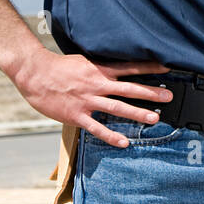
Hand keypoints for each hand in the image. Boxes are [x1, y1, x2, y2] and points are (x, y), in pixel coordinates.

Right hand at [11, 50, 173, 146]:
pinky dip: (111, 136)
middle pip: (129, 89)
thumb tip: (118, 69)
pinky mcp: (76, 115)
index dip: (148, 68)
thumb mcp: (84, 61)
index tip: (166, 68)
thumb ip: (102, 67)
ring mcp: (87, 101)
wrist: (34, 73)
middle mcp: (97, 84)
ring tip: (154, 118)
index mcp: (99, 69)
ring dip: (137, 113)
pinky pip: (96, 128)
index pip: (129, 67)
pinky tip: (124, 142)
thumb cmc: (59, 67)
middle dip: (150, 93)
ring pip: (117, 108)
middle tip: (168, 97)